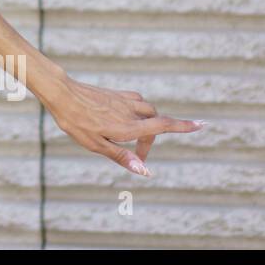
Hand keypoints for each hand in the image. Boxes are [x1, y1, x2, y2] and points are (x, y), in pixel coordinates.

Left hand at [40, 75, 204, 177]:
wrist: (61, 94)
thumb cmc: (76, 122)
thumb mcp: (96, 145)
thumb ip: (122, 157)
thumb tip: (146, 171)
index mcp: (128, 127)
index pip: (163, 126)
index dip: (184, 126)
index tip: (203, 124)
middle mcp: (130, 112)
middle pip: (156, 121)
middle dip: (153, 138)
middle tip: (138, 155)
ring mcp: (123, 100)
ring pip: (148, 108)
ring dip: (149, 122)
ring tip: (133, 137)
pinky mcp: (115, 93)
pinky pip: (136, 100)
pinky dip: (139, 109)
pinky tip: (127, 115)